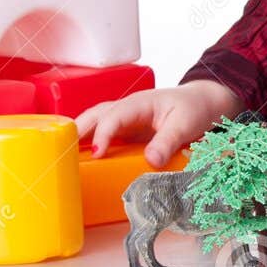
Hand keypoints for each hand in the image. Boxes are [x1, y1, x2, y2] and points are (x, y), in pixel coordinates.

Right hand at [75, 80, 242, 167]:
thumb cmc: (194, 108)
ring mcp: (124, 120)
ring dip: (77, 138)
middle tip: (62, 154)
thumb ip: (168, 140)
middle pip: (94, 115)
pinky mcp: (125, 133)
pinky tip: (79, 163)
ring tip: (62, 160)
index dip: (103, 132)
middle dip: (76, 131)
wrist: (204, 103)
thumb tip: (151, 160)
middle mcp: (126, 109)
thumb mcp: (186, 123)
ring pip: (93, 124)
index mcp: (139, 103)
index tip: (98, 152)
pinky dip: (88, 146)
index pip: (114, 115)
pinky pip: (102, 136)